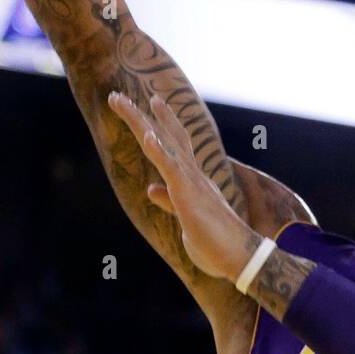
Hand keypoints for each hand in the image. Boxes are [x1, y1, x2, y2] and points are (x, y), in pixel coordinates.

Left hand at [108, 91, 259, 282]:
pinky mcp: (189, 195)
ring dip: (141, 121)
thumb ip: (169, 201)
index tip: (147, 102)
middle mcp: (191, 173)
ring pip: (162, 144)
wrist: (240, 258)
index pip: (172, 144)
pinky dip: (160, 151)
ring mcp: (190, 182)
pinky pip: (172, 169)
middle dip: (138, 115)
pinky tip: (148, 135)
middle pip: (162, 135)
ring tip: (121, 102)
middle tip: (115, 96)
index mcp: (190, 179)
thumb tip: (150, 188)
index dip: (159, 122)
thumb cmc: (215, 242)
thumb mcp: (185, 218)